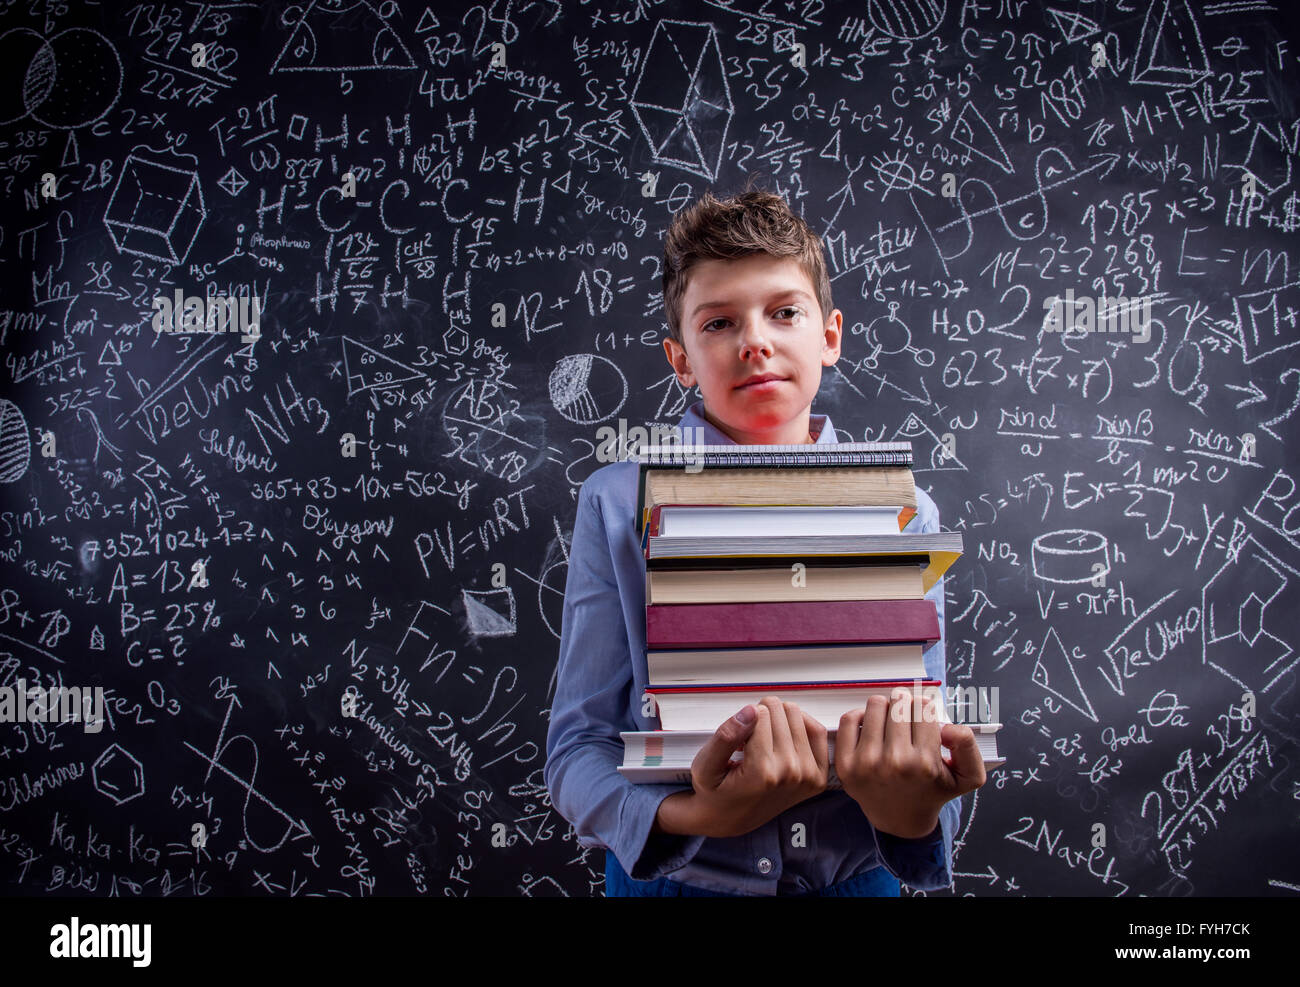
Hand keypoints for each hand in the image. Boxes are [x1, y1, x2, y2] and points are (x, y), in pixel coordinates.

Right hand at [657, 696, 829, 838]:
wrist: (728, 819)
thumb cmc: (714, 792)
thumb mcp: (705, 765)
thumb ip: (726, 736)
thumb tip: (750, 710)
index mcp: (762, 772)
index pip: (758, 713)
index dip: (743, 720)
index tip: (736, 740)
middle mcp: (790, 774)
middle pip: (779, 711)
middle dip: (759, 718)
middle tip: (748, 740)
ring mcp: (807, 776)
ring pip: (796, 715)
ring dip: (777, 721)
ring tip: (762, 741)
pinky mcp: (817, 777)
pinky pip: (817, 731)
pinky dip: (800, 725)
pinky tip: (783, 736)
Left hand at [835, 689, 986, 839]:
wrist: (901, 819)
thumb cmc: (932, 791)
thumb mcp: (967, 777)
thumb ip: (968, 746)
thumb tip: (948, 728)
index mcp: (924, 764)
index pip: (924, 708)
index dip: (926, 709)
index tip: (924, 718)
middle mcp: (894, 763)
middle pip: (900, 704)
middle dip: (906, 706)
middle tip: (907, 718)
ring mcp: (866, 763)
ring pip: (876, 705)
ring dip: (885, 708)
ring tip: (891, 722)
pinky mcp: (846, 763)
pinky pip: (849, 720)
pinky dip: (860, 716)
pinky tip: (872, 726)